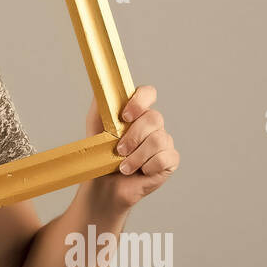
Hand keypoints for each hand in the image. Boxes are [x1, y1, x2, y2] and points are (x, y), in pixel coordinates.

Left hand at [84, 84, 178, 211]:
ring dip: (136, 156)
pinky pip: (165, 158)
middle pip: (153, 118)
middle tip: (118, 150)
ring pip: (158, 139)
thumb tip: (104, 82)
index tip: (125, 116)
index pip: (148, 93)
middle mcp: (153, 124)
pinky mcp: (170, 160)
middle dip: (133, 137)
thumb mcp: (96, 124)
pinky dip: (148, 167)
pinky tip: (140, 172)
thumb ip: (102, 102)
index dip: (140, 101)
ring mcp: (164, 142)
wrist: (103, 184)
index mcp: (137, 112)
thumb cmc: (100, 154)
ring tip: (124, 166)